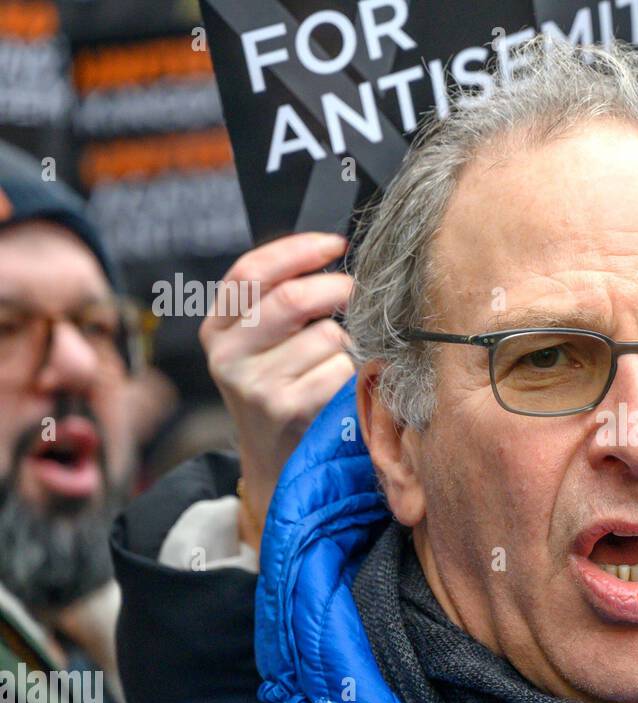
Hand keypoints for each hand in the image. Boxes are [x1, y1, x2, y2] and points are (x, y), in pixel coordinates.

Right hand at [200, 233, 353, 553]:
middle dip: (335, 288)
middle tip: (355, 290)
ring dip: (345, 341)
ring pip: (324, 336)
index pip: (251, 271)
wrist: (274, 459)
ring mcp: (252, 384)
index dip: (297, 250)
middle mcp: (226, 354)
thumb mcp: (261, 343)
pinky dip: (349, 371)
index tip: (334, 243)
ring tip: (335, 357)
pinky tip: (337, 384)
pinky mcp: (284, 408)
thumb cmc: (278, 387)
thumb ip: (278, 300)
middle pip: (290, 299)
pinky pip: (338, 369)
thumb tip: (332, 253)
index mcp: (217, 327)